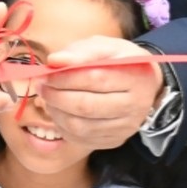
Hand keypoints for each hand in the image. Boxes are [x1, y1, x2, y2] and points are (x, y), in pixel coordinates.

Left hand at [38, 37, 162, 148]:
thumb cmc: (119, 61)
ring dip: (56, 112)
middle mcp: (137, 106)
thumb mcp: (105, 47)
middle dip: (57, 96)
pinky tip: (60, 112)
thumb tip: (53, 61)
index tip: (46, 74)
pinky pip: (82, 139)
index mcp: (137, 76)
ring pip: (81, 126)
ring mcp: (127, 127)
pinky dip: (63, 126)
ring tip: (48, 99)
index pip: (96, 78)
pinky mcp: (116, 140)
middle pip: (87, 106)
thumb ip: (81, 52)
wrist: (144, 85)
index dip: (66, 77)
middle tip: (41, 87)